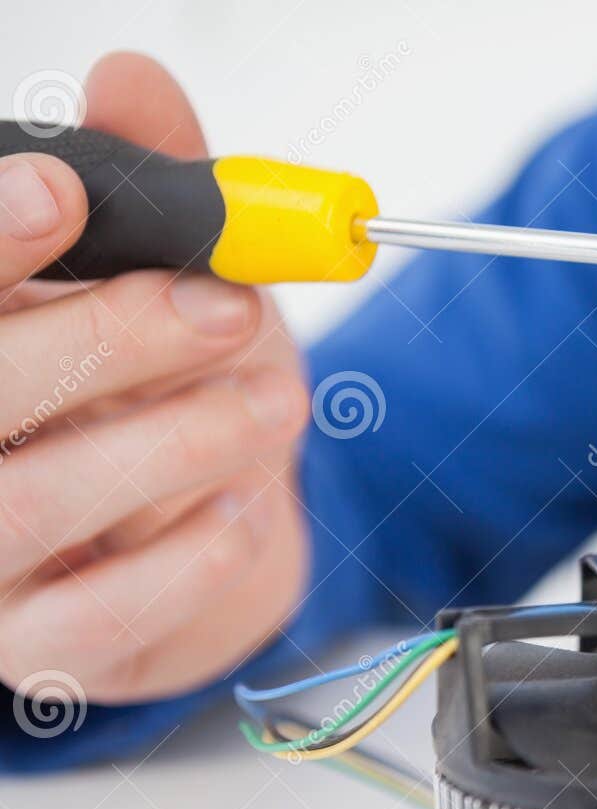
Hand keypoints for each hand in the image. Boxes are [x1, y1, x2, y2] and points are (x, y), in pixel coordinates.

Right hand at [0, 53, 309, 706]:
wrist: (208, 538)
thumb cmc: (170, 399)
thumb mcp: (175, 284)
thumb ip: (158, 193)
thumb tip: (133, 79)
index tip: (63, 197)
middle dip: (106, 336)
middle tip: (225, 309)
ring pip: (31, 504)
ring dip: (171, 441)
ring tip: (271, 401)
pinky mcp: (38, 647)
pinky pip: (100, 612)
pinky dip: (187, 556)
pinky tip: (243, 508)